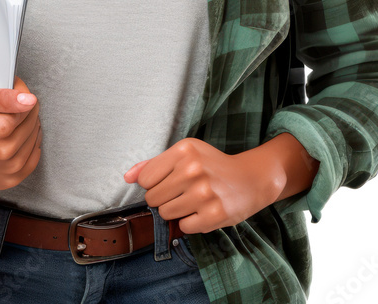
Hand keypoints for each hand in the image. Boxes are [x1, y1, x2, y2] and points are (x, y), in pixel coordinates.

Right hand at [0, 75, 41, 190]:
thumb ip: (3, 97)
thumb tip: (29, 100)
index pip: (28, 106)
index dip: (22, 93)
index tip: (12, 88)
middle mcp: (4, 152)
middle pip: (33, 123)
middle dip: (27, 109)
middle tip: (11, 103)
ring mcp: (6, 170)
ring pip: (34, 141)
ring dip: (30, 127)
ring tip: (14, 118)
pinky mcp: (4, 181)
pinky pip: (30, 164)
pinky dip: (31, 149)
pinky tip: (23, 139)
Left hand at [122, 138, 284, 234]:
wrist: (250, 179)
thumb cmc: (212, 165)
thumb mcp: (185, 154)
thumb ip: (153, 164)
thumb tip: (127, 177)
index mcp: (184, 150)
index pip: (145, 178)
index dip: (153, 184)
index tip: (167, 181)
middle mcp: (193, 169)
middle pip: (153, 198)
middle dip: (163, 198)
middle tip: (181, 192)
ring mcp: (204, 193)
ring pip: (165, 214)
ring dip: (176, 211)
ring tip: (192, 201)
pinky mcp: (214, 215)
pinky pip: (184, 227)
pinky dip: (190, 222)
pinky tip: (202, 211)